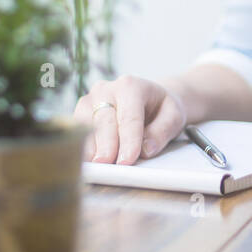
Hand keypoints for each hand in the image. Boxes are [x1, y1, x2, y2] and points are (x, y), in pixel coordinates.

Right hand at [73, 75, 187, 163]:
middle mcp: (106, 89)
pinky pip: (77, 131)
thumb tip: (146, 149)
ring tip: (97, 166)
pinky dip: (81, 146)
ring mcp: (89, 100)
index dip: (128, 140)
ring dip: (90, 147)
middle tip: (108, 165)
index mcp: (130, 85)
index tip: (127, 160)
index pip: (129, 116)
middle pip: (104, 120)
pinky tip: (87, 161)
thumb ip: (162, 130)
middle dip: (106, 145)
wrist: (148, 99)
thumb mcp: (173, 115)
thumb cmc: (161, 108)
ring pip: (86, 125)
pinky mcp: (80, 113)